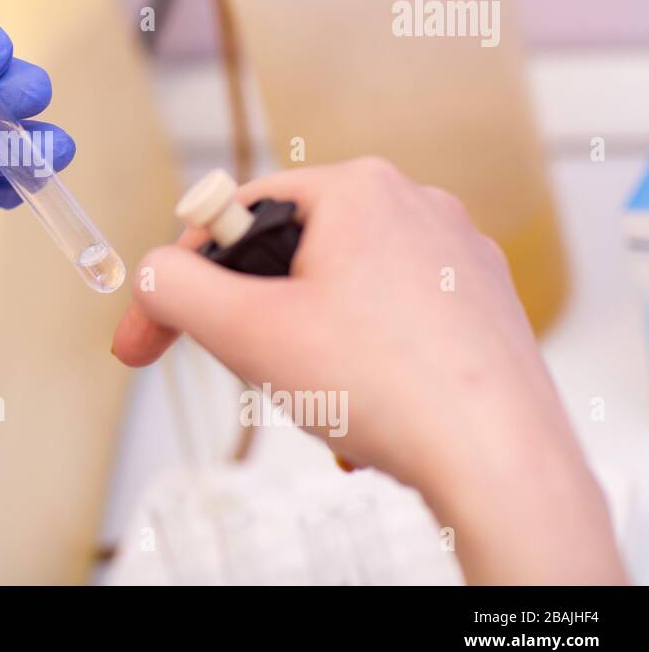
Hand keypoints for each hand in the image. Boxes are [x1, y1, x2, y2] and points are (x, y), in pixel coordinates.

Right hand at [113, 158, 623, 582]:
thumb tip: (152, 274)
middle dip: (255, 316)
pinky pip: (392, 320)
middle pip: (291, 252)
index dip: (185, 272)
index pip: (238, 212)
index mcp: (357, 190)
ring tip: (317, 399)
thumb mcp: (244, 332)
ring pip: (341, 290)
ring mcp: (457, 256)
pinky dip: (363, 359)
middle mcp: (416, 206)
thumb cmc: (386, 388)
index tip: (157, 328)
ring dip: (309, 344)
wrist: (499, 462)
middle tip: (243, 368)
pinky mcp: (482, 305)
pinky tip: (365, 407)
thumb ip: (172, 288)